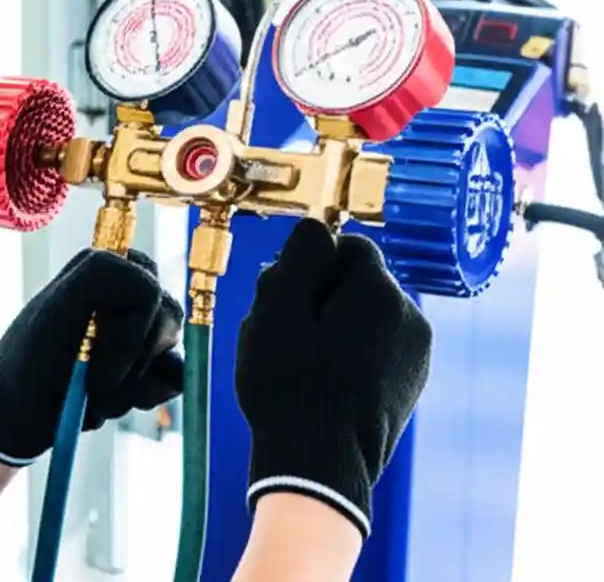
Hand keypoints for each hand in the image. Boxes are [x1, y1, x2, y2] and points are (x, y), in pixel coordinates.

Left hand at [0, 249, 184, 465]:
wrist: (15, 417)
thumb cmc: (28, 364)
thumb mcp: (57, 308)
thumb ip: (99, 276)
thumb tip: (152, 291)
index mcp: (101, 268)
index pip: (149, 290)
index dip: (129, 332)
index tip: (92, 355)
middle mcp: (122, 290)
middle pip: (169, 317)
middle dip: (133, 359)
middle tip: (92, 378)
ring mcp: (136, 326)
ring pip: (171, 350)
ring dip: (131, 383)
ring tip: (92, 391)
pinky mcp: (144, 361)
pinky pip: (175, 375)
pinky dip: (147, 394)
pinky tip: (111, 402)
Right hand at [236, 219, 432, 538]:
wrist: (320, 464)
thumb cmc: (290, 386)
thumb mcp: (275, 311)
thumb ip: (297, 260)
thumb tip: (315, 228)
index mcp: (378, 291)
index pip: (347, 246)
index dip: (311, 262)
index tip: (284, 289)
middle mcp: (408, 315)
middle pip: (359, 281)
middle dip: (322, 294)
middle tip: (284, 328)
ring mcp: (415, 352)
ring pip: (368, 315)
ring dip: (337, 325)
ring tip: (302, 359)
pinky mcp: (411, 381)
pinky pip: (379, 346)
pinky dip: (353, 352)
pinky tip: (324, 379)